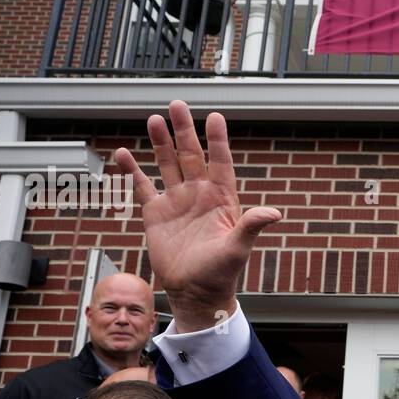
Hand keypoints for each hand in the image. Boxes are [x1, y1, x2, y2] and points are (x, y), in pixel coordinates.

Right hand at [114, 101, 280, 331]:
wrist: (195, 293)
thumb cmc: (220, 274)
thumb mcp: (237, 249)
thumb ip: (252, 227)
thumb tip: (275, 213)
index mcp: (222, 200)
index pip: (221, 163)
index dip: (218, 141)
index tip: (215, 117)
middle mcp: (199, 195)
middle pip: (192, 155)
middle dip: (185, 131)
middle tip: (177, 104)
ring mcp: (177, 202)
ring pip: (168, 164)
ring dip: (161, 143)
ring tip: (154, 119)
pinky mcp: (156, 214)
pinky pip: (142, 186)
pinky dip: (133, 171)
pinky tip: (124, 153)